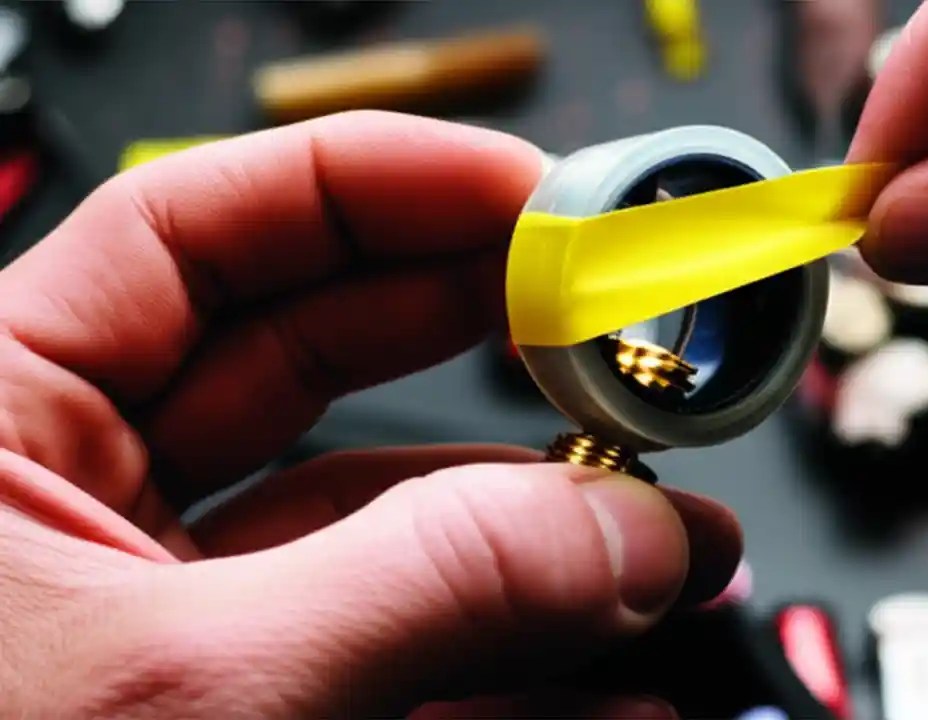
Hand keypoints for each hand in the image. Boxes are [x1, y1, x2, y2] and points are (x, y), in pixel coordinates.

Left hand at [0, 111, 740, 717]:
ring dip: (538, 533)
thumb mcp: (197, 695)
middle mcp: (88, 494)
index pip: (214, 227)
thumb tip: (628, 534)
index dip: (393, 187)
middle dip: (495, 349)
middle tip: (624, 350)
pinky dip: (512, 666)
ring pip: (383, 517)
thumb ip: (426, 588)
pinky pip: (395, 650)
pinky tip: (613, 684)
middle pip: (325, 349)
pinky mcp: (247, 708)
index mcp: (2, 417)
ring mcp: (176, 610)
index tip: (543, 202)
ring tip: (671, 548)